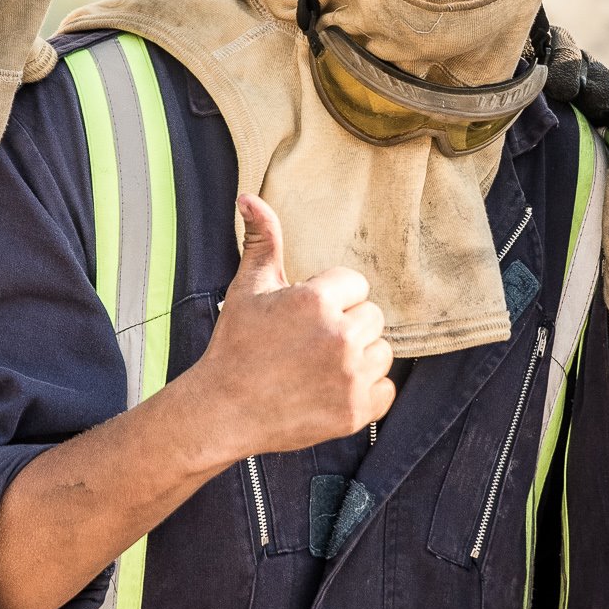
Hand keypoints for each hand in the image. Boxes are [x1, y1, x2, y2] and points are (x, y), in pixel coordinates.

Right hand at [185, 194, 395, 459]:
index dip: (331, 299)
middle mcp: (340, 337)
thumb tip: (249, 197)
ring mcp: (350, 378)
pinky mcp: (356, 412)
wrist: (222, 411)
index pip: (356, 285)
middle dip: (347, 325)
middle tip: (310, 343)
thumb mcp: (247, 288)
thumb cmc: (235, 346)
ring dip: (359, 358)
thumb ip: (262, 240)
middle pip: (372, 317)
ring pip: (382, 352)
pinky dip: (366, 392)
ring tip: (320, 366)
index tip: (305, 318)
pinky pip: (386, 391)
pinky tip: (333, 390)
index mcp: (316, 301)